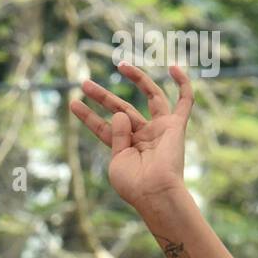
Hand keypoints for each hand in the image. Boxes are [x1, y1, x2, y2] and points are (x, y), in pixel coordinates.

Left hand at [70, 63, 193, 209]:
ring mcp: (160, 129)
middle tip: (84, 83)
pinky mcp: (176, 127)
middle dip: (102, 96)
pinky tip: (173, 66)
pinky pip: (185, 101)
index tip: (73, 103)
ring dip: (137, 78)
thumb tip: (118, 111)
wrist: (155, 192)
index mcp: (125, 148)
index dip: (88, 116)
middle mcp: (143, 135)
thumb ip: (115, 134)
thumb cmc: (133, 183)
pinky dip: (182, 83)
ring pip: (150, 95)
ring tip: (120, 65)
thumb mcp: (116, 160)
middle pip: (121, 108)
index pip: (103, 127)